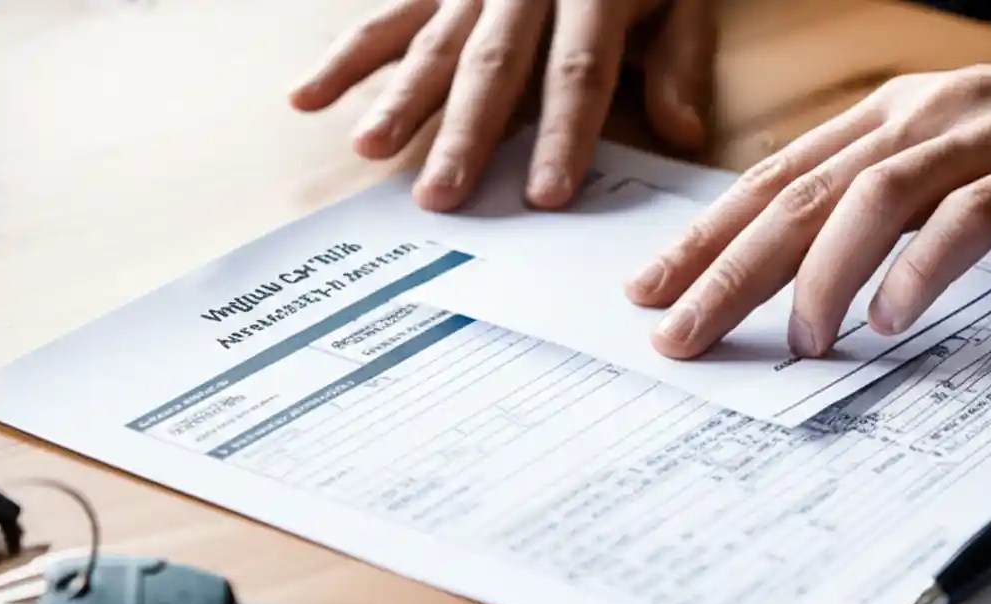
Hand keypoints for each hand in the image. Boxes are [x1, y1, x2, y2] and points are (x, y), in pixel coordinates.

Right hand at [290, 0, 710, 210]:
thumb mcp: (683, 2)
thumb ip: (679, 64)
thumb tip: (685, 134)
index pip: (578, 71)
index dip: (563, 133)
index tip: (546, 194)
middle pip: (494, 67)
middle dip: (466, 134)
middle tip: (442, 197)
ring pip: (433, 43)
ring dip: (400, 99)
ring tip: (371, 149)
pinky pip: (386, 19)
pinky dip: (345, 58)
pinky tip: (306, 98)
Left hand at [626, 46, 990, 358]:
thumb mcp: (947, 161)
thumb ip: (876, 201)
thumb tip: (797, 270)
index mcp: (887, 115)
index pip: (774, 179)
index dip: (706, 236)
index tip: (652, 289)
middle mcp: (921, 116)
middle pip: (801, 196)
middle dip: (729, 269)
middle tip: (679, 331)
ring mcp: (985, 136)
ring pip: (872, 201)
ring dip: (823, 278)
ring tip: (802, 342)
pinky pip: (968, 219)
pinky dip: (921, 270)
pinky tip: (891, 319)